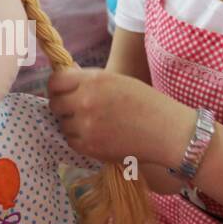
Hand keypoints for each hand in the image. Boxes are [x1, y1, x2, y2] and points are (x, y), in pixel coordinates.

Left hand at [47, 67, 193, 167]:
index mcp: (94, 80)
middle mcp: (86, 101)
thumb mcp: (118, 81)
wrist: (167, 132)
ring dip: (72, 123)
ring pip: (62, 124)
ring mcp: (86, 125)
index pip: (56, 80)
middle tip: (78, 108)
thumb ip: (89, 80)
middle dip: (63, 106)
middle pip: (55, 104)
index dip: (57, 86)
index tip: (63, 91)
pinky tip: (98, 135)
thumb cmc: (146, 103)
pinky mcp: (89, 146)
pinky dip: (80, 139)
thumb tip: (64, 76)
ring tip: (95, 122)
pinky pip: (71, 140)